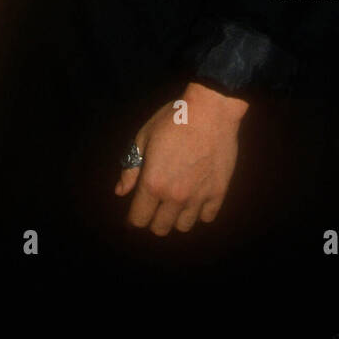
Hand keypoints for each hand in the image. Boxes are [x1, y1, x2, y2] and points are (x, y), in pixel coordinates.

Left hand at [115, 82, 248, 235]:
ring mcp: (198, 197)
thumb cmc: (173, 120)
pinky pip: (207, 217)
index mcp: (152, 183)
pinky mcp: (218, 193)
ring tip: (175, 204)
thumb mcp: (144, 138)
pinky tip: (195, 198)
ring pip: (183, 226)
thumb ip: (131, 169)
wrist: (210, 111)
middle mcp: (174, 196)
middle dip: (153, 221)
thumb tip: (120, 192)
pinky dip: (199, 212)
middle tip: (154, 207)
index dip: (133, 219)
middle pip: (160, 228)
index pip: (138, 219)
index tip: (134, 215)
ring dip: (176, 218)